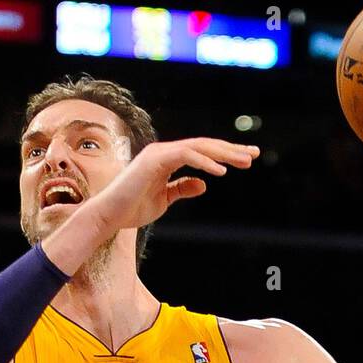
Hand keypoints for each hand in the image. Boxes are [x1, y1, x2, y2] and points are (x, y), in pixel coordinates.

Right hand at [83, 138, 257, 233]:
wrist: (109, 216)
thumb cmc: (131, 209)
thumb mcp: (164, 200)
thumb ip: (182, 188)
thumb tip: (203, 183)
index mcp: (167, 159)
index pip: (201, 152)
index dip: (224, 154)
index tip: (246, 160)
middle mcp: (164, 152)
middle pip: (204, 145)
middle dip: (230, 149)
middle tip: (253, 154)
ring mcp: (159, 154)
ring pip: (198, 147)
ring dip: (223, 153)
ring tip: (244, 161)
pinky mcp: (155, 160)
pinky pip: (185, 155)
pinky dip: (204, 161)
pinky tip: (221, 171)